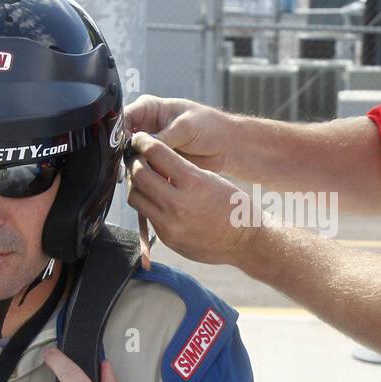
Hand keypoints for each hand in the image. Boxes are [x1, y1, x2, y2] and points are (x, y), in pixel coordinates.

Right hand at [123, 94, 231, 172]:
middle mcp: (146, 126)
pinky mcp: (157, 162)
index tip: (123, 146)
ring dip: (135, 167)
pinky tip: (148, 183)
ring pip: (132, 158)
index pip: (124, 117)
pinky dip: (145, 177)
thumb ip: (163, 137)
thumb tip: (142, 148)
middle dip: (126, 153)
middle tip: (132, 164)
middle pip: (123, 140)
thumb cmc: (210, 127)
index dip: (120, 132)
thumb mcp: (185, 128)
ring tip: (142, 175)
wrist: (226, 146)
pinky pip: (144, 170)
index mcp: (149, 108)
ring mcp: (150, 146)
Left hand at [125, 131, 259, 266]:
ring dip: (136, 185)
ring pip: (135, 197)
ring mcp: (170, 223)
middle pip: (139, 174)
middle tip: (138, 160)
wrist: (244, 241)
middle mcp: (178, 203)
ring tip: (145, 181)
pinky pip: (146, 215)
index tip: (139, 140)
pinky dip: (147, 204)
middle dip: (135, 163)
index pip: (155, 152)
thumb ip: (182, 170)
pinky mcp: (167, 238)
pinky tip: (156, 199)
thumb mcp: (211, 179)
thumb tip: (154, 159)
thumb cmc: (232, 206)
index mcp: (193, 181)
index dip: (143, 142)